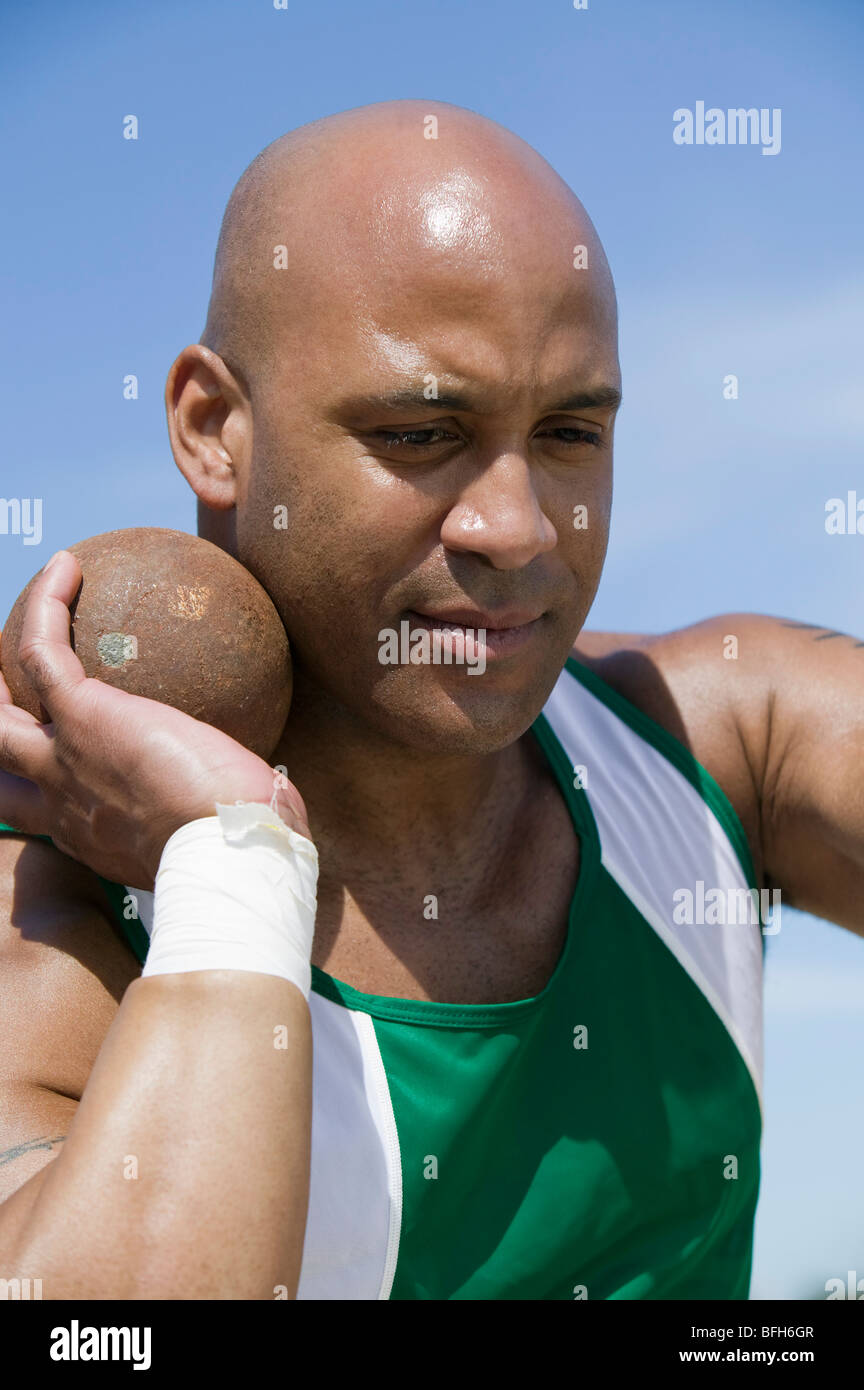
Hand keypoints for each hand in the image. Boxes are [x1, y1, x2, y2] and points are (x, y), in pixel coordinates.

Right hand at [0, 550, 309, 890]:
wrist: (229, 850)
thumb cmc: (242, 848)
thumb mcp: (218, 831)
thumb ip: (217, 806)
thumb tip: (269, 786)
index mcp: (87, 832)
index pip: (38, 809)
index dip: (30, 785)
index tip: (55, 762)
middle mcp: (59, 799)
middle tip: (4, 698)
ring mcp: (60, 754)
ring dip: (1, 664)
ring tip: (26, 622)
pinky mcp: (80, 714)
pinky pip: (42, 647)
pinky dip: (47, 606)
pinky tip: (68, 566)